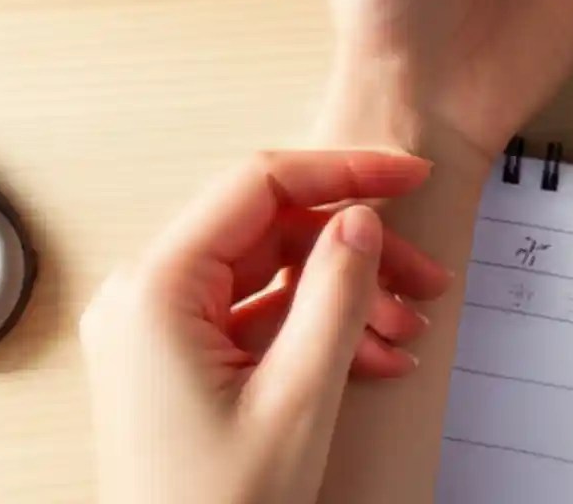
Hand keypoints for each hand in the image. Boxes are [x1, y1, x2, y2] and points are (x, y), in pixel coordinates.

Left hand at [79, 152, 449, 503]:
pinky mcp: (180, 360)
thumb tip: (358, 220)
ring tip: (406, 331)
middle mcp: (147, 297)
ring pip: (269, 276)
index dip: (341, 173)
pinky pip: (255, 319)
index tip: (408, 176)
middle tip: (426, 280)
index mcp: (156, 290)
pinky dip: (315, 332)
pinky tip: (374, 356)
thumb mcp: (296, 399)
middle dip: (354, 253)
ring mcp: (161, 330)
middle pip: (269, 232)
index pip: (257, 187)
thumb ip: (333, 297)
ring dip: (344, 297)